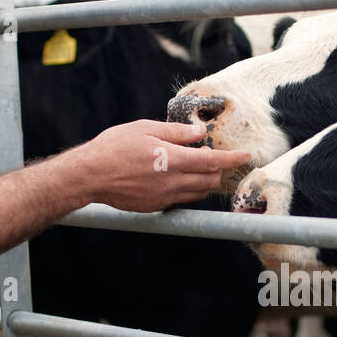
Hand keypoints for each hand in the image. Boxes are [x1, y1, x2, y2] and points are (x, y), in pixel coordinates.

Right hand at [73, 120, 250, 212]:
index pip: (212, 161)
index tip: (246, 155)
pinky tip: (175, 176)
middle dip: (218, 168)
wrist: (90, 176)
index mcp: (171, 160)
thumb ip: (175, 132)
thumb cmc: (114, 147)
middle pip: (210, 179)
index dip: (232, 159)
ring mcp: (166, 198)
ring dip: (204, 179)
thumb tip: (199, 134)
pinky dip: (188, 188)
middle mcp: (172, 182)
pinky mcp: (158, 207)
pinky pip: (183, 199)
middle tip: (211, 155)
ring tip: (194, 165)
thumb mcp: (144, 129)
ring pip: (199, 192)